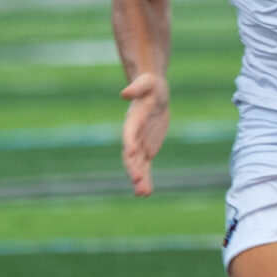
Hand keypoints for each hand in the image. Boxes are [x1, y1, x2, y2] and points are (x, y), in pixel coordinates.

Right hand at [119, 72, 169, 196]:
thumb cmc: (149, 86)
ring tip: (143, 193)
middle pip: (131, 154)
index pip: (129, 133)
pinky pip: (146, 167)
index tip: (131, 152)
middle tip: (138, 179)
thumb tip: (124, 93)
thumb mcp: (147, 83)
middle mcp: (133, 136)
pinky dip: (146, 179)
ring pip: (138, 165)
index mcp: (133, 120)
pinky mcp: (147, 151)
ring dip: (140, 179)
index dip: (129, 141)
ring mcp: (139, 145)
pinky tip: (146, 193)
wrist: (153, 94)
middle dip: (134, 166)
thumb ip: (136, 87)